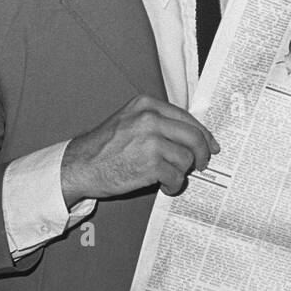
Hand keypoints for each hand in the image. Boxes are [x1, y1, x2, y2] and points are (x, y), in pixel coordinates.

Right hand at [60, 95, 218, 205]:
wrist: (79, 166)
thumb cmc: (105, 146)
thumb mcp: (129, 120)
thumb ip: (158, 122)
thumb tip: (192, 136)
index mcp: (147, 105)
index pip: (187, 118)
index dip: (203, 134)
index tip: (211, 145)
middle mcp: (150, 119)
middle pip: (194, 136)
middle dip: (202, 153)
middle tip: (202, 164)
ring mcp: (151, 141)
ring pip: (186, 158)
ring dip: (182, 172)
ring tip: (169, 176)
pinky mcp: (150, 164)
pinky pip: (176, 176)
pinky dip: (174, 185)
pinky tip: (164, 186)